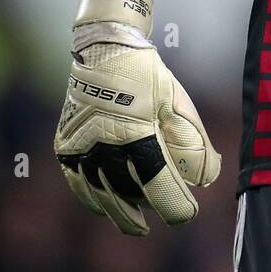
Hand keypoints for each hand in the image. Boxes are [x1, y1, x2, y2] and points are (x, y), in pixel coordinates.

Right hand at [54, 0, 220, 235]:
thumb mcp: (179, 103)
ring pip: (102, 194)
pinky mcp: (66, 146)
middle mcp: (103, 142)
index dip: (175, 204)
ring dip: (122, 210)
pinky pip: (79, 183)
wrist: (104, 50)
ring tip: (139, 222)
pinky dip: (95, 199)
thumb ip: (194, 143)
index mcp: (136, 130)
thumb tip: (205, 180)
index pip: (158, 182)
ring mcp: (80, 146)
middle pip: (129, 193)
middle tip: (170, 217)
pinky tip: (108, 206)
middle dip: (153, 208)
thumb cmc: (148, 77)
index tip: (188, 213)